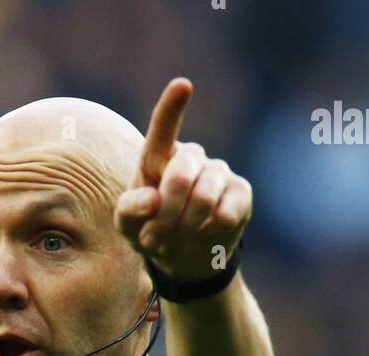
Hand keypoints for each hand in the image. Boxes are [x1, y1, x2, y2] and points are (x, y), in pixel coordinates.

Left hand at [114, 77, 251, 283]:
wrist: (183, 257)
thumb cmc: (150, 231)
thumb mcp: (127, 226)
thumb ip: (129, 209)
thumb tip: (152, 199)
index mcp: (159, 156)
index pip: (163, 128)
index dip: (172, 108)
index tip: (183, 85)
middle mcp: (190, 157)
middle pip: (180, 176)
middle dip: (165, 214)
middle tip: (152, 242)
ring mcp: (218, 172)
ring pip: (204, 198)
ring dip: (184, 230)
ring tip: (172, 246)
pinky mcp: (241, 193)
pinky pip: (226, 213)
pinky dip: (208, 234)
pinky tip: (202, 238)